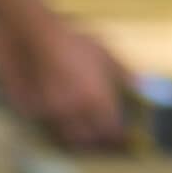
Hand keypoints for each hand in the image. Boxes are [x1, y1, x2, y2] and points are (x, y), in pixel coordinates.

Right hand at [0, 23, 130, 149]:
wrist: (30, 32)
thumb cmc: (71, 39)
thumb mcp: (103, 51)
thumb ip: (124, 72)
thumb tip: (141, 87)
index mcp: (96, 99)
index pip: (111, 131)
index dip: (118, 137)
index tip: (123, 137)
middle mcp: (74, 112)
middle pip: (89, 140)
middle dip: (97, 140)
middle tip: (102, 136)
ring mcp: (50, 113)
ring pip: (66, 137)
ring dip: (77, 137)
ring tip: (82, 129)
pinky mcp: (30, 111)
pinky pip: (46, 125)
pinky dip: (54, 125)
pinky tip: (58, 116)